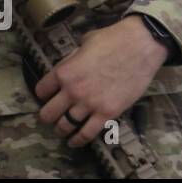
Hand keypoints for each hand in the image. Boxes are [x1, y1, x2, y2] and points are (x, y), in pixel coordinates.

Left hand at [35, 16, 167, 147]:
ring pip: (66, 125)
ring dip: (61, 129)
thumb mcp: (82, 45)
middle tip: (48, 118)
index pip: (41, 90)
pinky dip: (78, 140)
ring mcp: (90, 104)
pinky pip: (88, 132)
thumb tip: (68, 67)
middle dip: (46, 116)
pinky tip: (74, 142)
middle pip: (49, 112)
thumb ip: (72, 61)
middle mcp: (73, 90)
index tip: (45, 96)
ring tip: (60, 131)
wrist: (139, 46)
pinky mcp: (108, 113)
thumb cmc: (112, 40)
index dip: (42, 94)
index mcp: (64, 71)